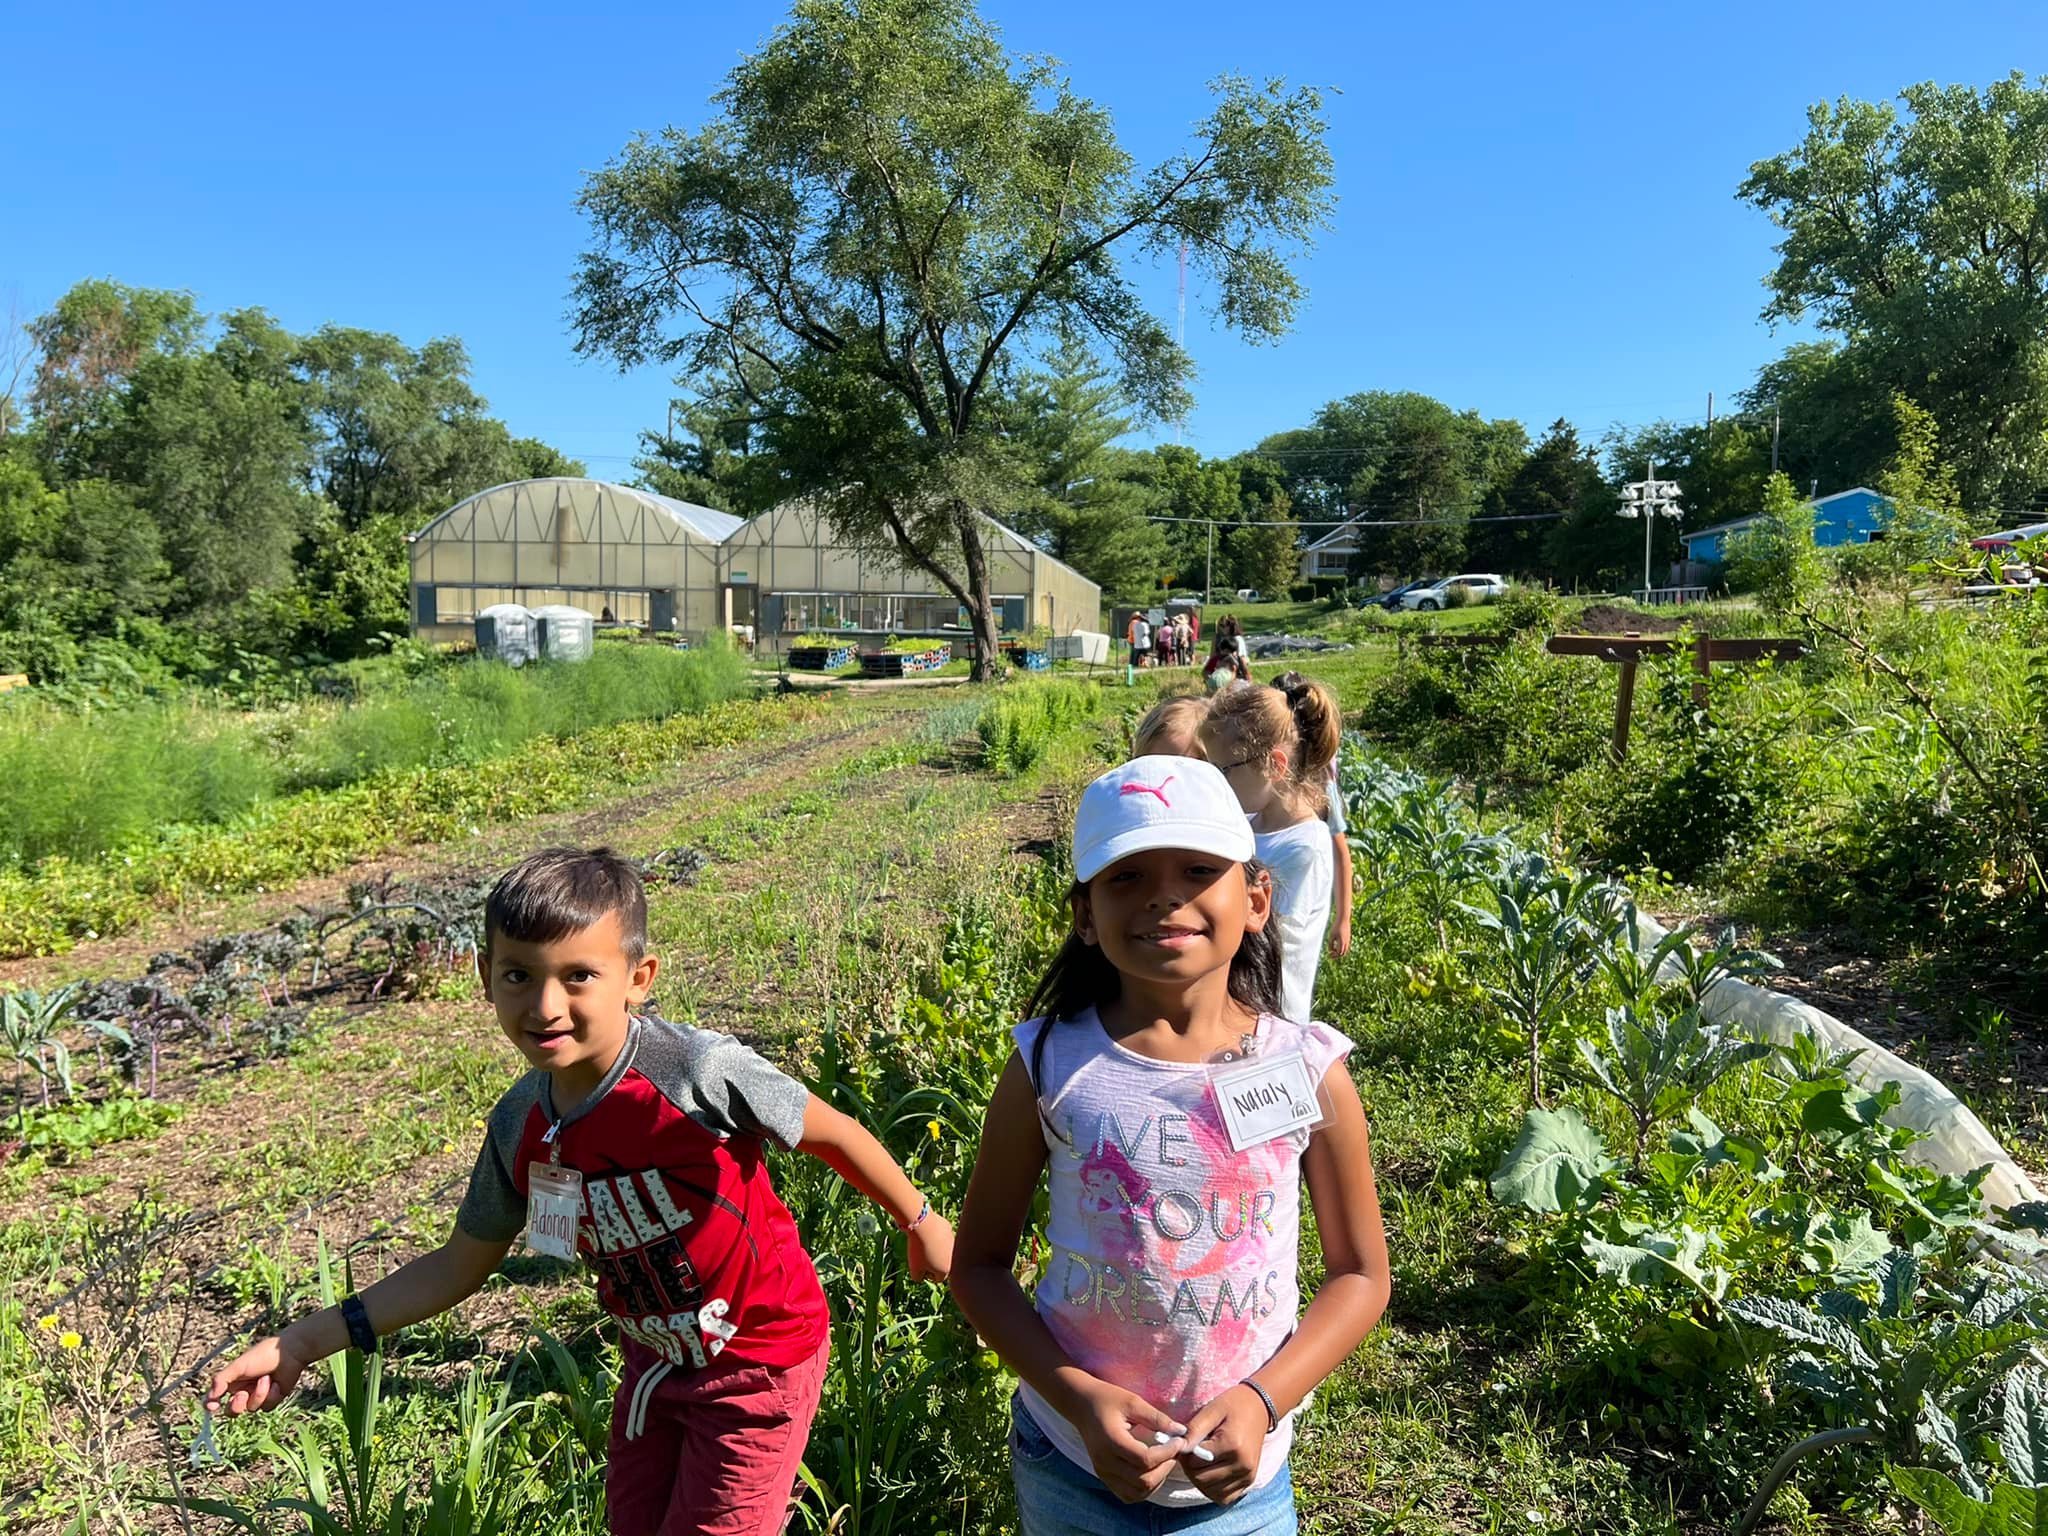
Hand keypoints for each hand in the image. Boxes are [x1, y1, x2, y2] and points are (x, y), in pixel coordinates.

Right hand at [206, 1332, 311, 1415]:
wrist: (290, 1352)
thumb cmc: (263, 1355)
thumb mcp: (239, 1365)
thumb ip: (221, 1380)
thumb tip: (209, 1397)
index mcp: (233, 1381)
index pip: (216, 1397)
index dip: (211, 1405)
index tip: (212, 1407)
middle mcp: (243, 1390)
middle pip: (232, 1411)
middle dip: (236, 1405)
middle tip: (243, 1394)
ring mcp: (258, 1395)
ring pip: (251, 1409)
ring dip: (259, 1394)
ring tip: (266, 1379)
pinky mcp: (273, 1399)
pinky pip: (267, 1407)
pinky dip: (271, 1396)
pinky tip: (277, 1384)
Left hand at [906, 1212, 953, 1281]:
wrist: (922, 1225)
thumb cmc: (918, 1250)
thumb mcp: (914, 1269)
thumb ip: (918, 1278)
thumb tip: (922, 1277)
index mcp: (946, 1269)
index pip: (938, 1278)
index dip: (926, 1273)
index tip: (919, 1265)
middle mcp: (953, 1257)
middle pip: (942, 1263)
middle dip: (932, 1261)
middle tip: (921, 1254)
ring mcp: (953, 1243)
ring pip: (943, 1249)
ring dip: (935, 1249)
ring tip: (923, 1243)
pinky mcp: (949, 1230)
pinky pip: (942, 1236)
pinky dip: (935, 1236)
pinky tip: (928, 1232)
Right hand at [1069, 1377, 1188, 1503]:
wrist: (1080, 1404)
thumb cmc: (1106, 1399)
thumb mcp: (1132, 1402)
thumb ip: (1157, 1418)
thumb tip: (1181, 1431)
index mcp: (1111, 1441)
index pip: (1145, 1460)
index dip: (1167, 1453)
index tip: (1178, 1441)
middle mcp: (1105, 1462)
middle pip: (1143, 1481)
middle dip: (1165, 1468)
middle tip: (1173, 1451)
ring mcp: (1103, 1472)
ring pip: (1137, 1493)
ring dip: (1156, 1481)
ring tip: (1163, 1461)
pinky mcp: (1104, 1477)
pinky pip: (1128, 1495)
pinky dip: (1144, 1489)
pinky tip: (1151, 1471)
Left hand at [1177, 1383, 1270, 1504]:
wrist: (1260, 1407)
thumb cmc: (1233, 1405)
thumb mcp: (1212, 1410)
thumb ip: (1194, 1430)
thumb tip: (1179, 1447)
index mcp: (1232, 1445)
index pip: (1195, 1463)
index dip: (1185, 1454)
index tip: (1185, 1443)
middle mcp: (1242, 1465)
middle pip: (1202, 1480)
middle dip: (1190, 1468)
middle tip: (1191, 1451)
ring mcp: (1247, 1476)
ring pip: (1211, 1491)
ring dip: (1200, 1480)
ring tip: (1201, 1460)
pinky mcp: (1249, 1482)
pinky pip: (1224, 1497)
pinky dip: (1213, 1489)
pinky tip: (1211, 1472)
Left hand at [1328, 916, 1351, 958]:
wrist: (1343, 919)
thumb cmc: (1336, 927)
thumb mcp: (1331, 935)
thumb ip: (1330, 944)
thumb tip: (1330, 951)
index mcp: (1342, 942)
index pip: (1339, 953)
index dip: (1334, 955)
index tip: (1329, 954)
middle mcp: (1346, 942)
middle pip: (1343, 953)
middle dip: (1337, 955)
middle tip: (1331, 955)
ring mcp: (1348, 940)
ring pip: (1345, 950)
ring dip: (1339, 952)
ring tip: (1333, 951)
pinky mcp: (1348, 938)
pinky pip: (1346, 946)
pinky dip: (1342, 948)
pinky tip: (1336, 945)